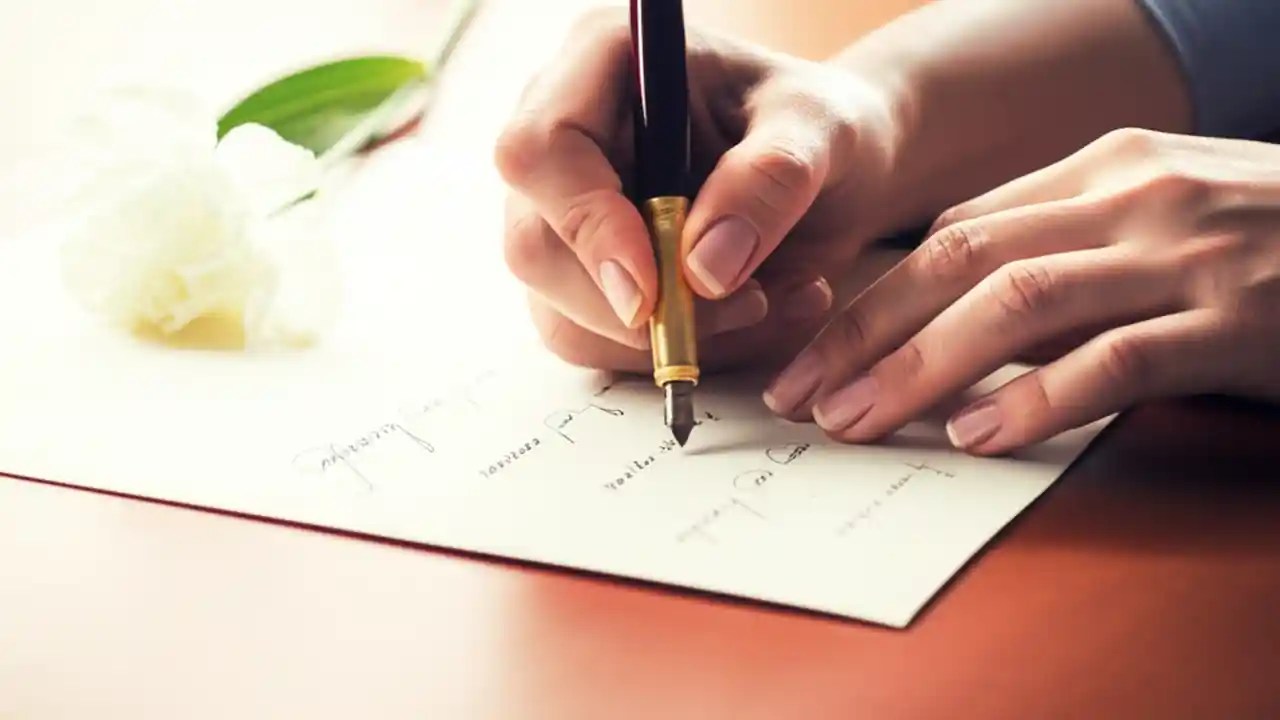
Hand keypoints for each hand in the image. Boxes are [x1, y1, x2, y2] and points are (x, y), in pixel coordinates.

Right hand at [494, 9, 905, 373]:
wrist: (834, 173)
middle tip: (740, 306)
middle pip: (535, 245)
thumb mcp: (822, 132)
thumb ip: (770, 180)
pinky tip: (743, 322)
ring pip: (560, 309)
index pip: (541, 152)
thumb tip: (704, 268)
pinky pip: (594, 341)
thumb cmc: (820, 129)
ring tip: (765, 304)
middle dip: (631, 307)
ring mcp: (566, 213)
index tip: (655, 289)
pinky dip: (670, 353)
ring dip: (661, 339)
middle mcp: (567, 139)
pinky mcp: (584, 274)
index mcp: (604, 64)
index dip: (587, 228)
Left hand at [764, 128, 1279, 453]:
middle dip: (867, 330)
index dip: (873, 292)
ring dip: (923, 367)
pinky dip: (1037, 402)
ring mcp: (1184, 255)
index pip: (956, 228)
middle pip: (962, 259)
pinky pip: (1115, 362)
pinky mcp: (1234, 321)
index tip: (813, 348)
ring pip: (1019, 303)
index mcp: (1104, 168)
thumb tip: (952, 307)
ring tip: (860, 420)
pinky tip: (979, 438)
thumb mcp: (1158, 215)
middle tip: (803, 393)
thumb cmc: (1266, 240)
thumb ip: (1063, 245)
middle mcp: (1132, 197)